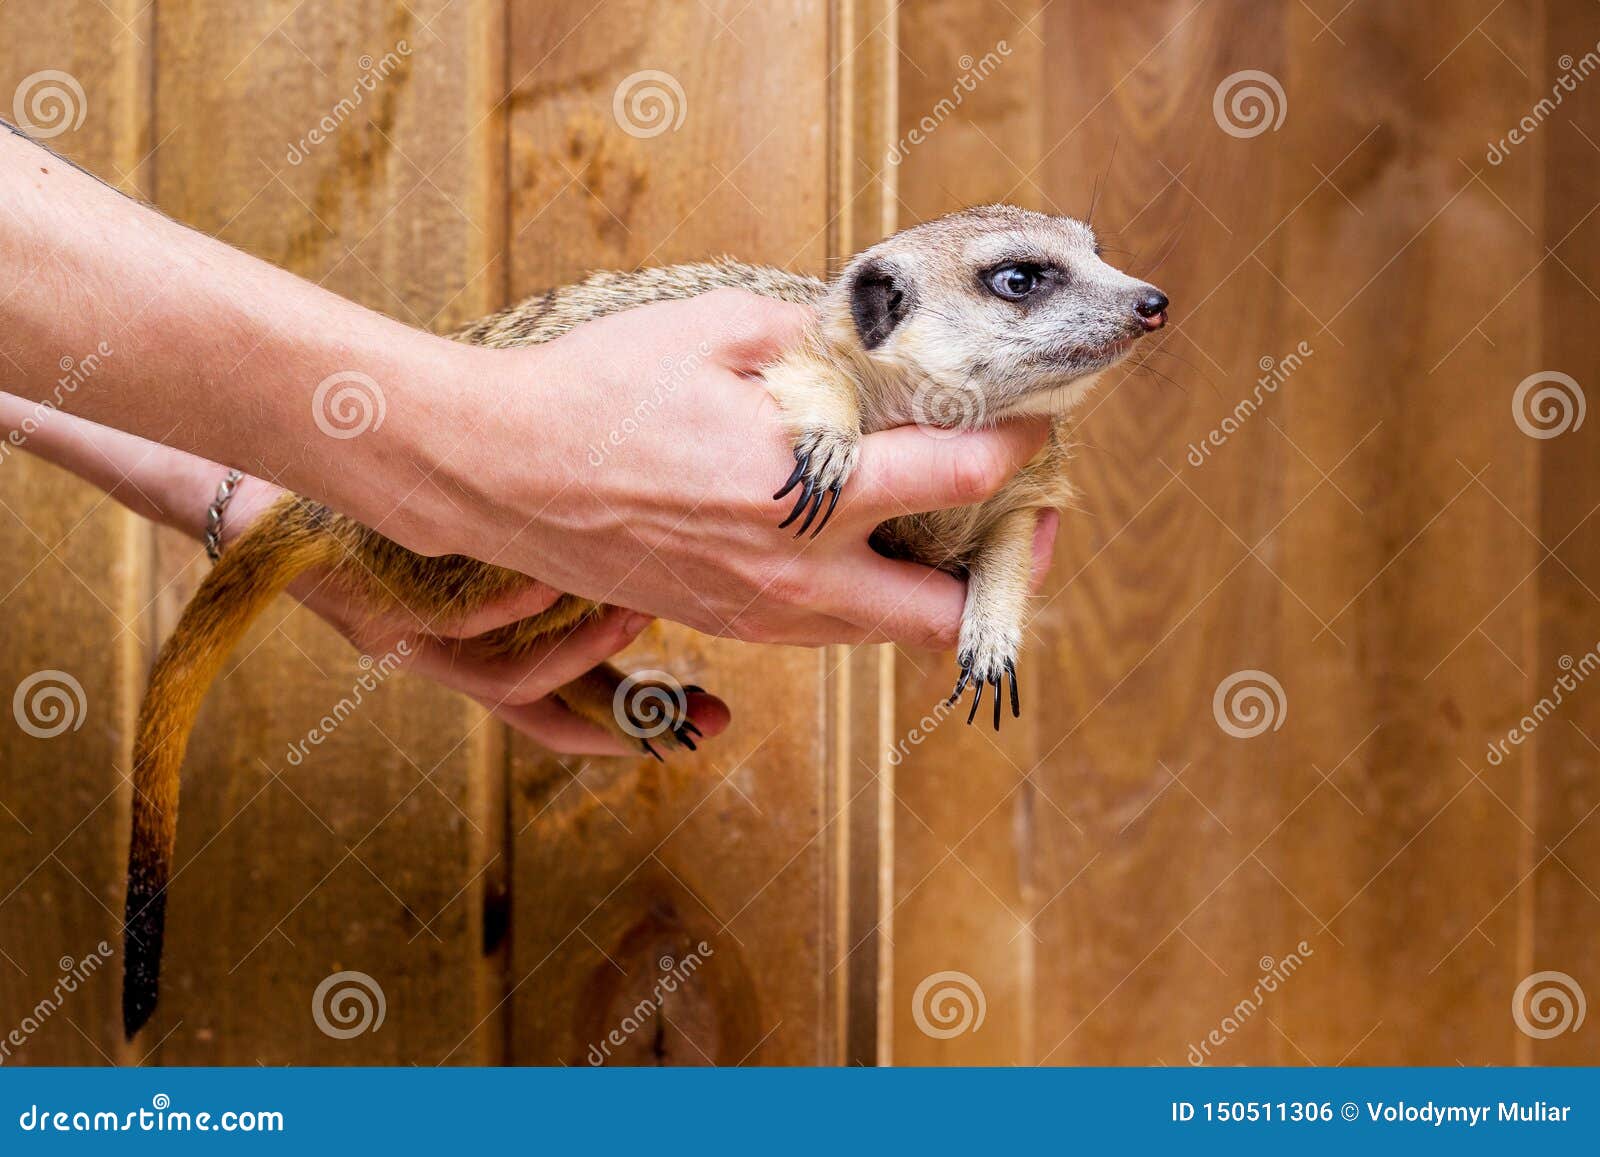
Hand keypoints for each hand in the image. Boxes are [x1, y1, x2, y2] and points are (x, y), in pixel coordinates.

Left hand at [221, 475, 732, 755]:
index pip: (584, 702)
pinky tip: (554, 574)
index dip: (646, 718)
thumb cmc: (391, 499)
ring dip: (581, 653)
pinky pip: (461, 633)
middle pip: (559, 717)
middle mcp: (462, 666)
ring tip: (634, 612)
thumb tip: (635, 516)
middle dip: (635, 722)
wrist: (271, 490)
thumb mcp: (486, 523)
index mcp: (492, 648)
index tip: (711, 720)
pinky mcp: (381, 628)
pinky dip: (514, 609)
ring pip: (516, 682)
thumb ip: (551, 540)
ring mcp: (423, 653)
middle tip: (707, 718)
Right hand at [384, 289, 1058, 648]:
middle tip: (1021, 518)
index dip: (1019, 448)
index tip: (1035, 419)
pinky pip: (832, 630)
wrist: (499, 472)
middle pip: (950, 615)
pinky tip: (867, 542)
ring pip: (893, 634)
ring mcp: (763, 612)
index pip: (960, 479)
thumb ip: (817, 337)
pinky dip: (873, 596)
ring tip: (952, 527)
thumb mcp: (717, 329)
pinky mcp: (730, 626)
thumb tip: (881, 338)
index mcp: (806, 487)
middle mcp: (798, 570)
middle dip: (1004, 570)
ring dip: (939, 587)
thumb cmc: (597, 391)